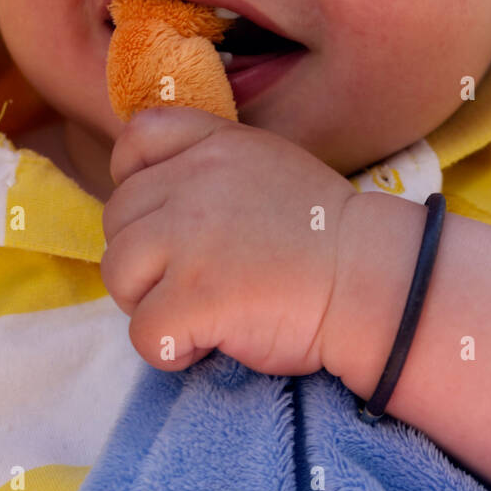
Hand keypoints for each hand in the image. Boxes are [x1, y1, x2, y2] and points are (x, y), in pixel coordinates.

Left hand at [100, 107, 357, 377]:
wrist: (373, 283)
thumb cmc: (327, 239)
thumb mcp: (268, 167)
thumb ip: (211, 167)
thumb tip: (153, 199)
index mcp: (216, 144)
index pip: (135, 140)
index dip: (137, 184)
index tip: (168, 220)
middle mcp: (194, 180)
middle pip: (118, 218)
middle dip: (145, 257)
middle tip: (194, 282)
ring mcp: (189, 237)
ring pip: (118, 274)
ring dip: (151, 302)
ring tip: (201, 311)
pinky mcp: (191, 295)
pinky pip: (143, 333)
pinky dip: (171, 349)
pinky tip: (211, 340)